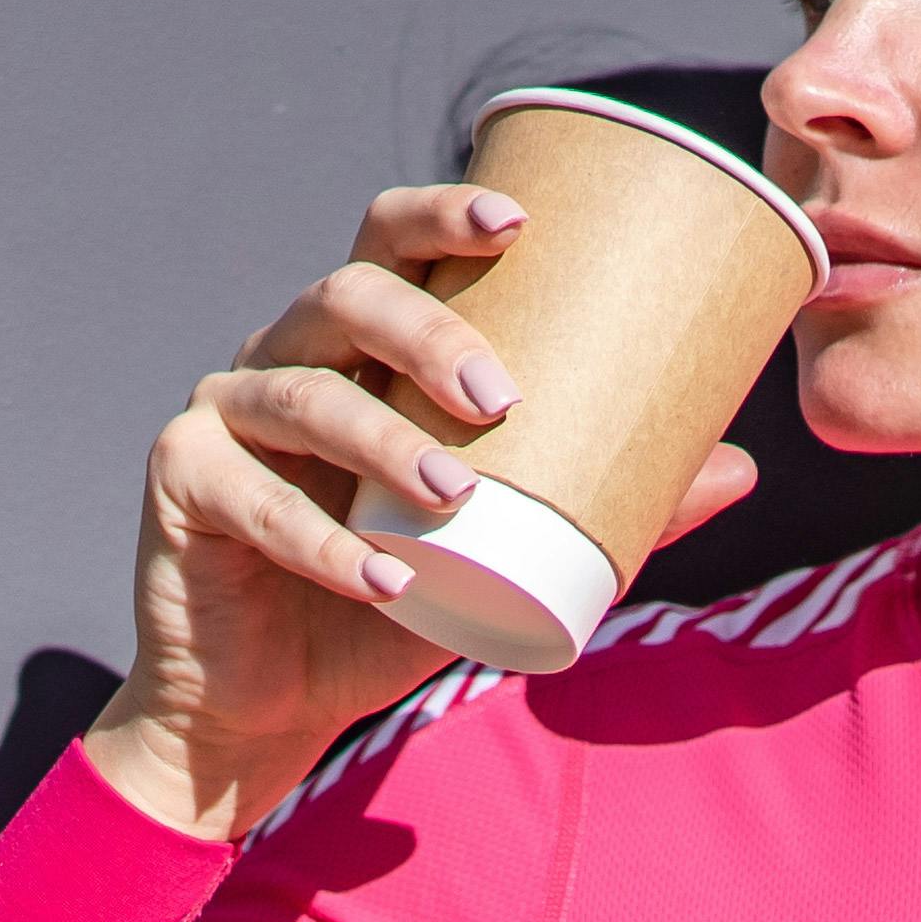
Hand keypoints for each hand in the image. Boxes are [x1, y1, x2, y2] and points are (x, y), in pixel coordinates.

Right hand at [99, 182, 756, 839]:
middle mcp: (284, 358)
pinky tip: (382, 576)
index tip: (518, 221)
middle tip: (503, 398)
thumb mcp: (509, 556)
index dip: (441, 213)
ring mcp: (223, 415)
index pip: (389, 243)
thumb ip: (609, 510)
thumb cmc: (391, 609)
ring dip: (381, 437)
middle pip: (343, 295)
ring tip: (454, 494)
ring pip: (299, 391)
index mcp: (357, 348)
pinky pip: (254, 502)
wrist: (270, 708)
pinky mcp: (180, 484)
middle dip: (427, 330)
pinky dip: (323, 543)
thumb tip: (740, 468)